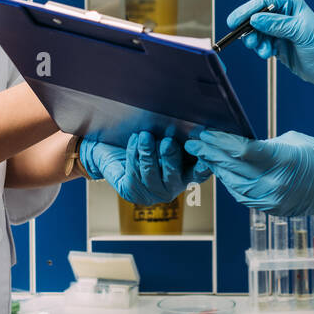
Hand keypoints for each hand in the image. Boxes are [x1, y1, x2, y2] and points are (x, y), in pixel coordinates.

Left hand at [80, 130, 211, 204]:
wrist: (111, 147)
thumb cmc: (145, 139)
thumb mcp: (164, 135)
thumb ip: (178, 134)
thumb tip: (193, 120)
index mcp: (186, 173)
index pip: (199, 172)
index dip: (202, 164)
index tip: (200, 149)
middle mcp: (171, 186)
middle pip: (173, 173)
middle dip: (170, 156)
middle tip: (167, 141)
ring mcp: (152, 192)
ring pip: (151, 173)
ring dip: (148, 153)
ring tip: (144, 136)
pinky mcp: (132, 192)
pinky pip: (133, 173)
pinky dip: (133, 155)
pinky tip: (134, 141)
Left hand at [183, 129, 313, 226]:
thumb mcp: (291, 141)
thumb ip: (263, 145)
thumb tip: (238, 146)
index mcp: (282, 160)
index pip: (241, 151)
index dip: (219, 142)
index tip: (204, 135)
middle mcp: (275, 183)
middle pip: (233, 169)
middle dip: (211, 155)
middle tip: (195, 144)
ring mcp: (273, 200)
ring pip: (235, 186)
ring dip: (219, 171)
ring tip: (205, 157)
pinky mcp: (273, 209)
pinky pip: (245, 197)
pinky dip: (232, 185)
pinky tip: (224, 174)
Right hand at [227, 0, 313, 99]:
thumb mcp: (299, 31)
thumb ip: (277, 24)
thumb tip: (255, 19)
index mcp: (289, 3)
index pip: (263, 2)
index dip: (247, 10)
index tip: (235, 20)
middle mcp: (281, 14)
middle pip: (255, 16)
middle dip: (249, 29)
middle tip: (248, 40)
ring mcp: (277, 29)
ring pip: (255, 32)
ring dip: (256, 42)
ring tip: (263, 50)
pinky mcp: (276, 43)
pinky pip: (261, 44)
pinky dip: (261, 49)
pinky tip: (268, 53)